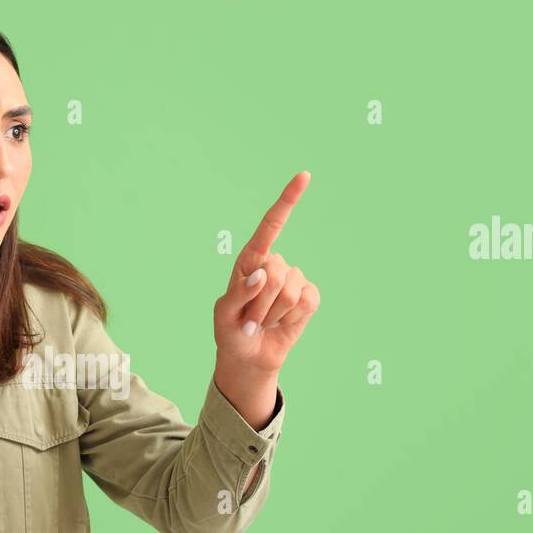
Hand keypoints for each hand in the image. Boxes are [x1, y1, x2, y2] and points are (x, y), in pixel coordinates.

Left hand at [214, 171, 319, 374]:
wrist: (249, 356)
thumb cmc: (231, 332)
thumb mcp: (223, 316)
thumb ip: (237, 295)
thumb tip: (260, 275)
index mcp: (250, 260)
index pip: (271, 226)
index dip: (287, 201)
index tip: (304, 176)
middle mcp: (275, 264)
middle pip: (275, 272)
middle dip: (260, 303)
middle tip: (250, 319)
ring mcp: (294, 280)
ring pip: (290, 291)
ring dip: (272, 314)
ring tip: (263, 322)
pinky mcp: (309, 298)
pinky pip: (306, 303)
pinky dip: (290, 319)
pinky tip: (281, 323)